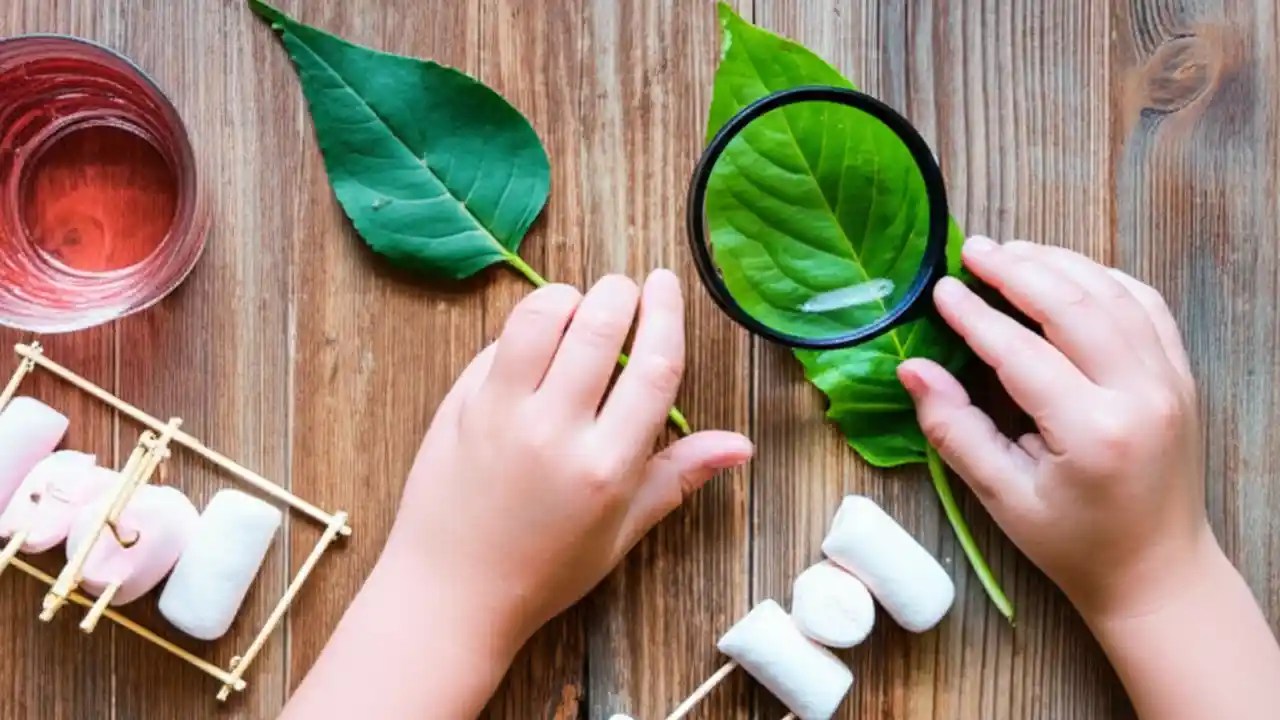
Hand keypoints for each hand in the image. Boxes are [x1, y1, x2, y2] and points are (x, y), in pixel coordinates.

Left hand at [387, 270, 752, 645]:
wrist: (450, 594)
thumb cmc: (542, 571)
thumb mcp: (621, 533)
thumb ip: (678, 476)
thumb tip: (741, 446)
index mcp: (606, 466)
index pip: (652, 367)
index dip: (665, 313)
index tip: (664, 284)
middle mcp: (554, 431)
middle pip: (598, 325)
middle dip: (619, 291)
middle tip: (625, 293)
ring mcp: (500, 413)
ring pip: (540, 315)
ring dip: (568, 298)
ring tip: (578, 311)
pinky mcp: (459, 403)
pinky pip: (499, 341)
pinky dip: (525, 329)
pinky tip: (536, 349)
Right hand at [897, 236, 1210, 620]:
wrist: (1156, 571)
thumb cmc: (1073, 543)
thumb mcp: (1002, 498)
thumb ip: (954, 429)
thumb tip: (912, 369)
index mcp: (1092, 432)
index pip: (1023, 352)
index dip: (976, 316)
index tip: (941, 290)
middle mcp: (1140, 395)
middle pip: (1074, 305)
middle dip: (1017, 269)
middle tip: (972, 249)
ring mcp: (1170, 381)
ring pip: (1114, 294)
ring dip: (1059, 263)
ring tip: (1010, 251)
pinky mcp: (1181, 376)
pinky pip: (1146, 306)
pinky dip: (1104, 278)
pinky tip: (1067, 272)